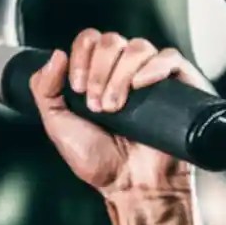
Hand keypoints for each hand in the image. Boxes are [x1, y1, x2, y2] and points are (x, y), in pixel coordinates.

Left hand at [28, 29, 210, 195]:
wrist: (130, 184)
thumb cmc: (96, 159)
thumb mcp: (58, 124)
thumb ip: (44, 90)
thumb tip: (55, 54)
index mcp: (96, 74)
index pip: (89, 41)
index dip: (81, 58)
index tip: (78, 90)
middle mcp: (124, 70)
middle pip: (112, 40)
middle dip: (99, 71)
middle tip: (97, 106)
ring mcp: (152, 75)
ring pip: (138, 47)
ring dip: (120, 76)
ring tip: (116, 108)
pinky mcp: (180, 84)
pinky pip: (170, 57)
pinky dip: (153, 67)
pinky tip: (140, 85)